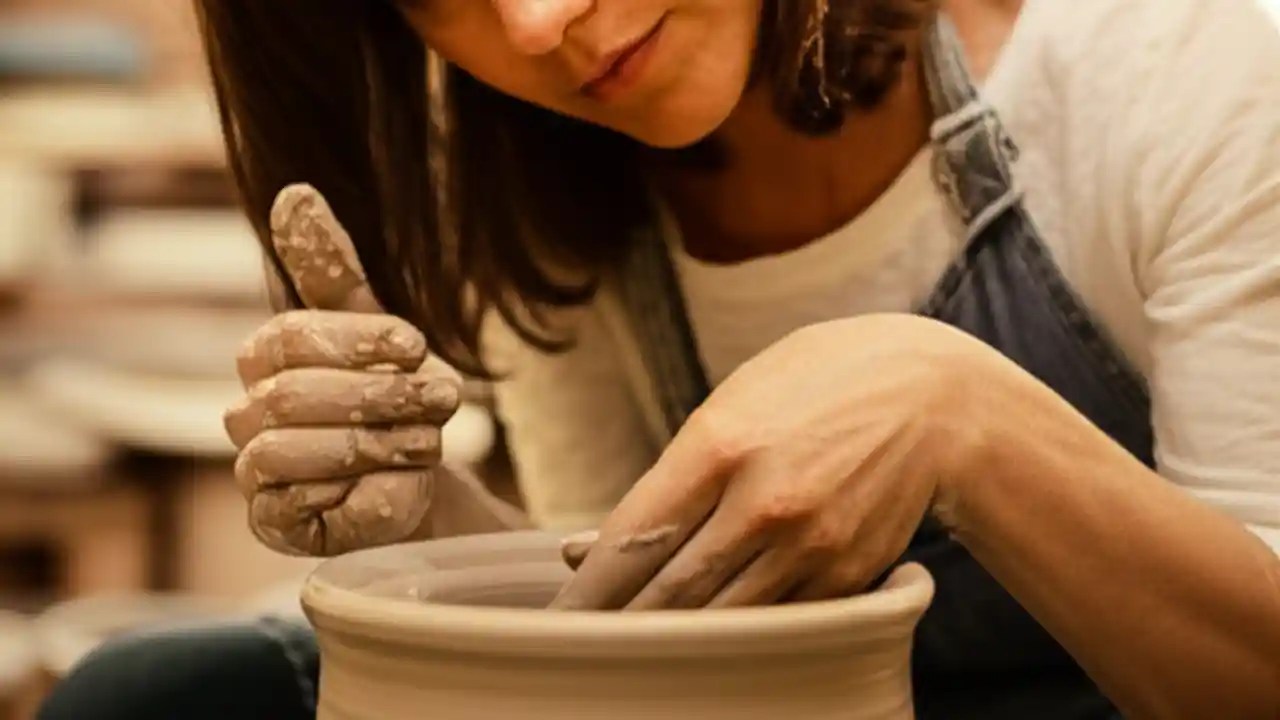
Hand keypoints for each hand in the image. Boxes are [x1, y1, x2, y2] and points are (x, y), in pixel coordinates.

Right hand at [224, 184, 468, 555]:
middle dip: (381, 395)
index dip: (354, 339)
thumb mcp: (375, 330)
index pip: (288, 336)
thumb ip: (333, 270)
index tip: (416, 344)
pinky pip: (302, 504)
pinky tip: (397, 482)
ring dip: (377, 443)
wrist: (412, 479)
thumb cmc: (390, 397)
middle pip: (295, 395)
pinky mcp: (273, 523)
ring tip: (429, 442)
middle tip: (446, 399)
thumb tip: (294, 192)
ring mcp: (255, 472)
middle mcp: (248, 412)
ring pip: (292, 451)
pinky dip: (361, 490)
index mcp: (266, 357)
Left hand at [552, 315, 998, 609]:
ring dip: (670, 644)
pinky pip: (773, 623)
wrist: (939, 400)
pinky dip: (734, 636)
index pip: (632, 539)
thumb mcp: (736, 400)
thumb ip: (668, 476)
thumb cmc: (818, 385)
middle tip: (582, 650)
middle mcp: (764, 502)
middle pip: (668, 595)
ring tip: (630, 655)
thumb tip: (591, 548)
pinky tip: (705, 642)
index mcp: (721, 443)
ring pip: (719, 623)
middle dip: (617, 629)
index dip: (585, 592)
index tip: (557, 620)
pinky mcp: (846, 578)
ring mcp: (810, 547)